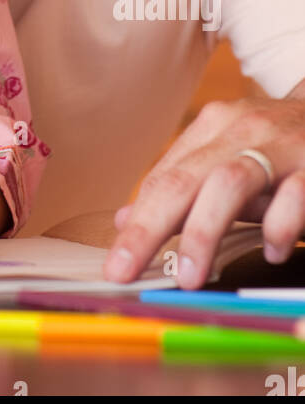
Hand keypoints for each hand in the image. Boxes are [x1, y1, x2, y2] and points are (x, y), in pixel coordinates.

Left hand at [103, 92, 304, 287]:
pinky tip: (273, 250)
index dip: (136, 224)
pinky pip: (294, 195)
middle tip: (128, 269)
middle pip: (183, 180)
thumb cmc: (279, 148)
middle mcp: (239, 130)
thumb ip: (184, 187)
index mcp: (212, 128)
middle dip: (150, 229)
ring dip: (204, 231)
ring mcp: (278, 145)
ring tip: (190, 275)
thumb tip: (127, 220)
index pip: (163, 179)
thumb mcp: (229, 158)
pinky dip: (279, 225)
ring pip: (229, 183)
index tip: (116, 264)